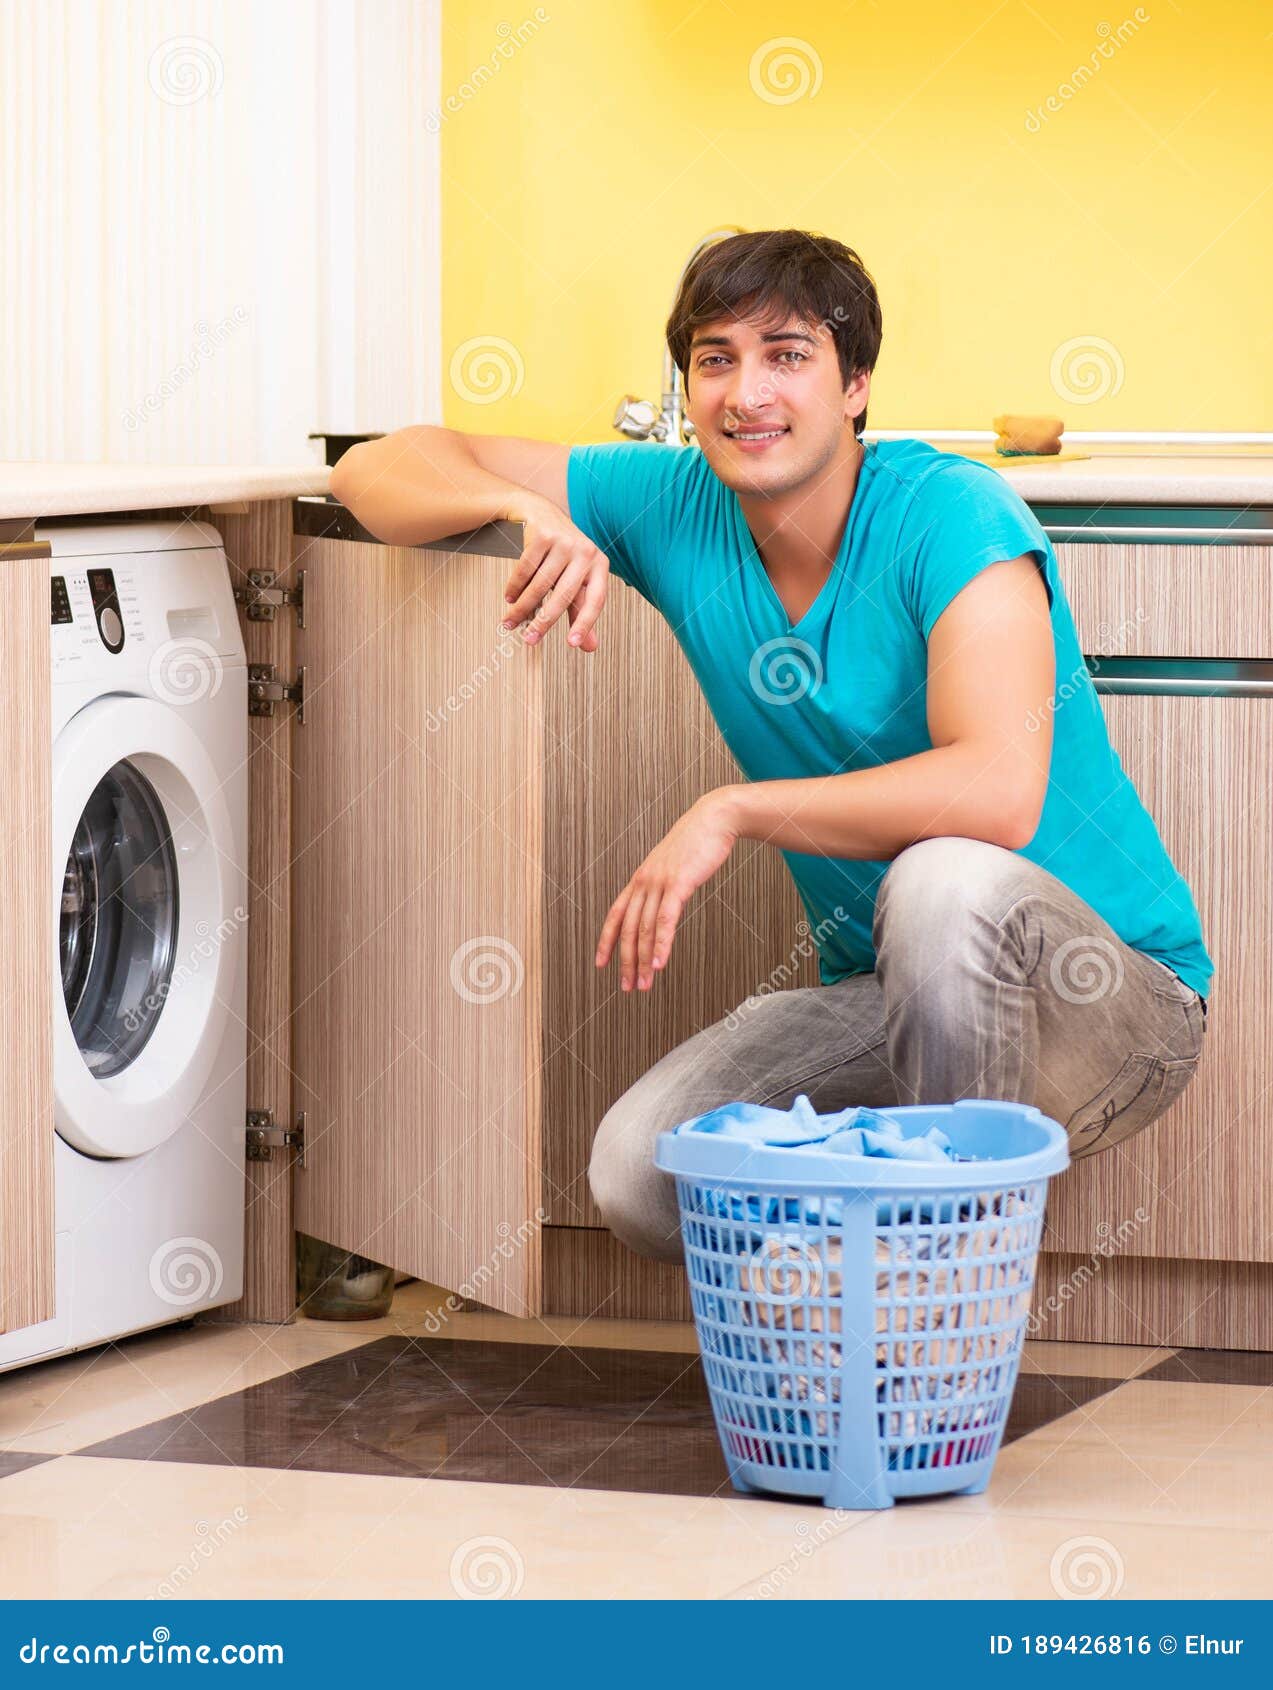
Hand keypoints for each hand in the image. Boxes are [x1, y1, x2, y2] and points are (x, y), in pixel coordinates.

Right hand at [500, 495, 609, 652]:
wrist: (541, 513)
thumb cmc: (561, 554)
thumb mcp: (575, 580)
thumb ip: (580, 611)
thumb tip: (590, 646)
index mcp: (599, 565)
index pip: (596, 600)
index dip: (585, 624)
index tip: (572, 644)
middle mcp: (585, 551)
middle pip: (565, 594)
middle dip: (544, 621)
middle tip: (530, 640)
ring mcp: (564, 541)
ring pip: (541, 584)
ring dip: (522, 607)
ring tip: (510, 622)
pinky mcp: (542, 534)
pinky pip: (525, 568)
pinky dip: (515, 587)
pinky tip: (510, 598)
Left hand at [596, 793, 740, 990]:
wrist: (714, 819)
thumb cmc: (697, 843)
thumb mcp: (673, 865)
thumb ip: (664, 885)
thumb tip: (662, 902)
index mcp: (640, 878)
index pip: (616, 915)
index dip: (606, 941)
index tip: (601, 964)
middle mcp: (644, 881)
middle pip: (629, 929)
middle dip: (627, 962)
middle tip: (627, 987)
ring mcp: (660, 882)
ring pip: (645, 929)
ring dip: (644, 961)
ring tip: (644, 984)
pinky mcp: (678, 883)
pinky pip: (666, 920)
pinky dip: (662, 945)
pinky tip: (659, 963)